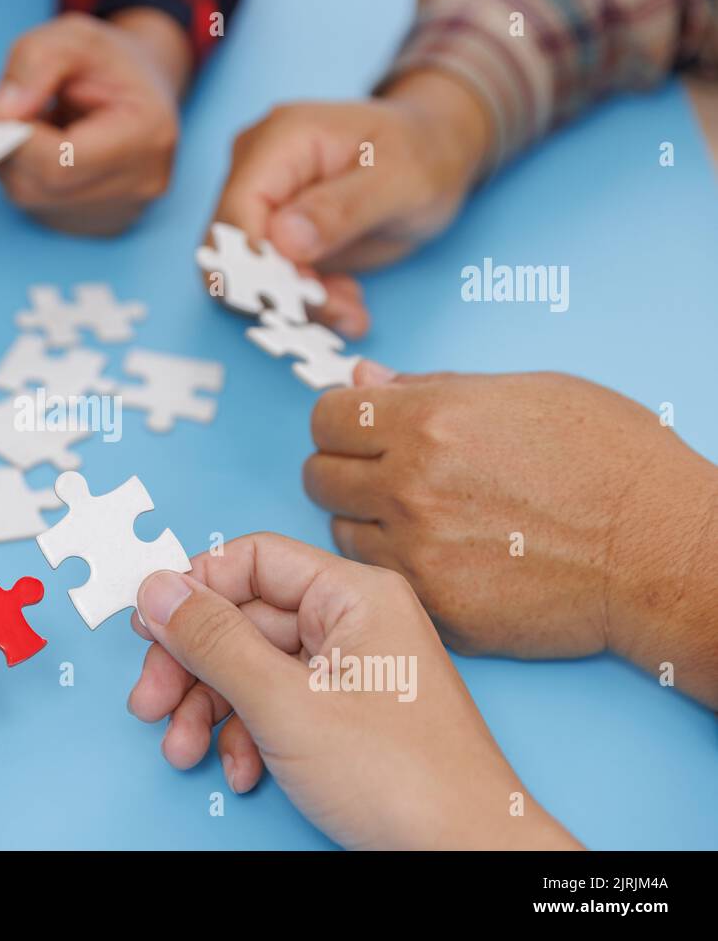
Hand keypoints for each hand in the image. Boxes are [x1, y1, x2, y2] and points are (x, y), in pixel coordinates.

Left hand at [0, 10, 189, 234]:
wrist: (143, 94)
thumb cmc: (110, 65)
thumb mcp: (74, 36)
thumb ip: (34, 63)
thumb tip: (0, 116)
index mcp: (147, 138)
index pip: (61, 162)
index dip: (16, 138)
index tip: (1, 110)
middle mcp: (140, 186)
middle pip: (42, 187)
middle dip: (11, 149)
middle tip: (11, 112)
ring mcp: (122, 212)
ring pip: (34, 200)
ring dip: (16, 162)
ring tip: (39, 126)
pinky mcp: (100, 226)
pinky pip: (42, 209)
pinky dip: (30, 178)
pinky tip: (49, 151)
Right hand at [128, 533, 578, 848]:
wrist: (464, 857)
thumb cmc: (406, 780)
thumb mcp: (285, 704)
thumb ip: (213, 642)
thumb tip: (158, 589)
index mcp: (354, 595)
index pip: (253, 560)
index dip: (195, 590)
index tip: (150, 626)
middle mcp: (353, 623)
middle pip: (243, 620)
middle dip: (191, 668)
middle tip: (151, 702)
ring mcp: (349, 671)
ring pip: (251, 668)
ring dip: (209, 710)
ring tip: (186, 750)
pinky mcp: (345, 714)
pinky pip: (275, 704)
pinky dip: (246, 736)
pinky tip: (240, 770)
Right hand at [206, 70, 492, 336]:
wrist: (433, 152)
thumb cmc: (422, 152)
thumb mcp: (400, 180)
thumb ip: (340, 209)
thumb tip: (282, 240)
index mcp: (279, 141)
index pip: (234, 217)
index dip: (257, 270)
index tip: (306, 299)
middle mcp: (254, 168)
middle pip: (231, 253)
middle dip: (283, 295)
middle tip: (343, 310)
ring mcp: (258, 202)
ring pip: (247, 279)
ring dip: (298, 307)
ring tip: (352, 308)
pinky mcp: (269, 234)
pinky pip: (268, 285)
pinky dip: (306, 304)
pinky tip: (347, 302)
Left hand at [305, 369, 717, 707]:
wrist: (660, 552)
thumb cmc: (610, 462)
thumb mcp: (526, 392)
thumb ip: (429, 386)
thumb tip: (362, 378)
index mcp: (430, 420)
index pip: (326, 417)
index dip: (340, 422)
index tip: (357, 432)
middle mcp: (411, 484)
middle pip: (319, 475)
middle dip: (343, 470)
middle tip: (381, 475)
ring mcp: (418, 550)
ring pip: (339, 530)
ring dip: (365, 521)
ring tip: (419, 517)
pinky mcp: (432, 602)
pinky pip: (376, 577)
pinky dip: (394, 565)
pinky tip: (439, 555)